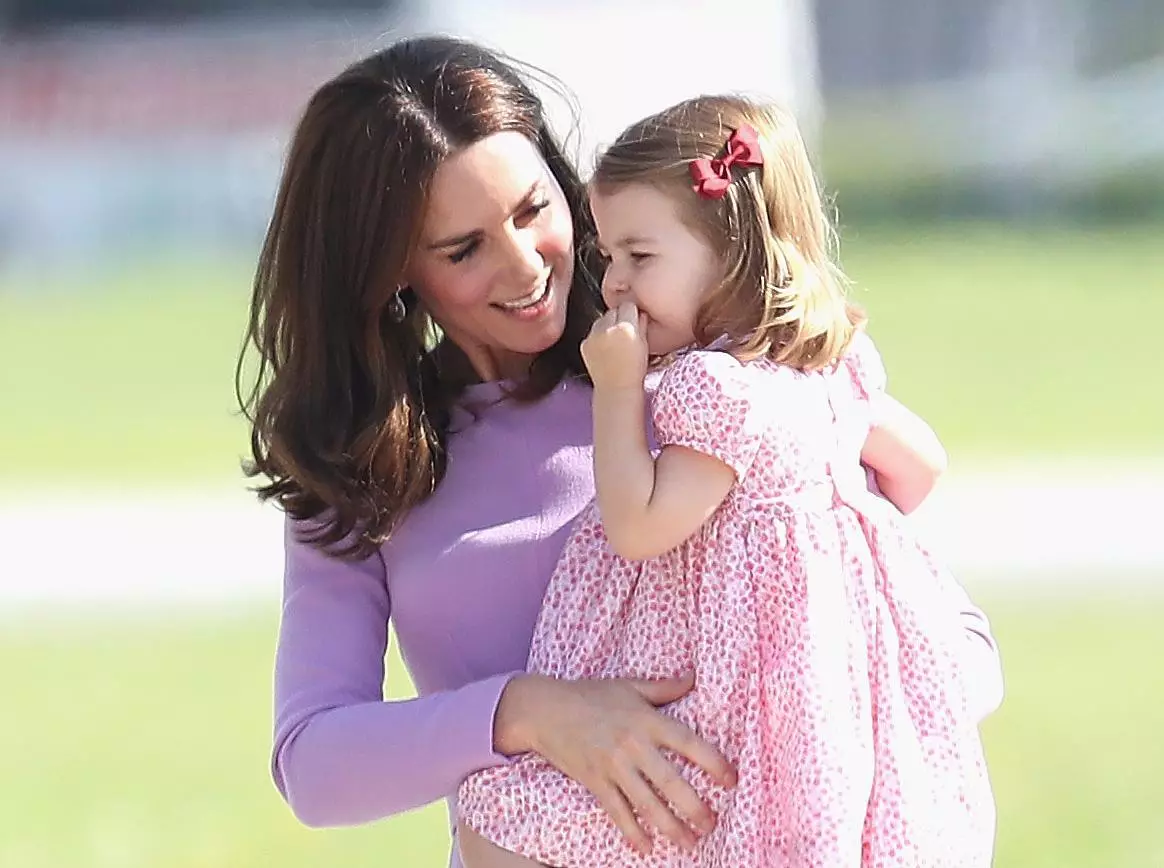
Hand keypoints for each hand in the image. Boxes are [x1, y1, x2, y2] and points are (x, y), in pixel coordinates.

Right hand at [493, 672, 736, 853]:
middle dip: (695, 807)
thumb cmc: (590, 694)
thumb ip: (664, 687)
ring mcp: (612, 765)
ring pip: (647, 803)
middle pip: (670, 781)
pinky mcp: (594, 781)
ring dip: (670, 826)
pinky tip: (646, 848)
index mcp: (646, 719)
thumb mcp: (629, 686)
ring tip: (689, 842)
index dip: (713, 762)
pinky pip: (617, 812)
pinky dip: (632, 832)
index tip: (732, 780)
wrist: (545, 709)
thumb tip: (694, 676)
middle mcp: (632, 744)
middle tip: (712, 824)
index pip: (687, 742)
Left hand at [581, 302, 648, 390]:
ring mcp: (593, 336)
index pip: (628, 305)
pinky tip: (605, 350)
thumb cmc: (635, 369)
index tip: (634, 320)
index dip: (632, 312)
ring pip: (601, 320)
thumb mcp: (645, 344)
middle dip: (619, 317)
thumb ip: (642, 324)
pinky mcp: (584, 344)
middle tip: (624, 331)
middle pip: (613, 311)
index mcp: (626, 327)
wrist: (617, 389)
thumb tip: (639, 312)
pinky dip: (598, 337)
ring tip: (614, 342)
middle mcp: (607, 329)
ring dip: (607, 326)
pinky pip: (592, 333)